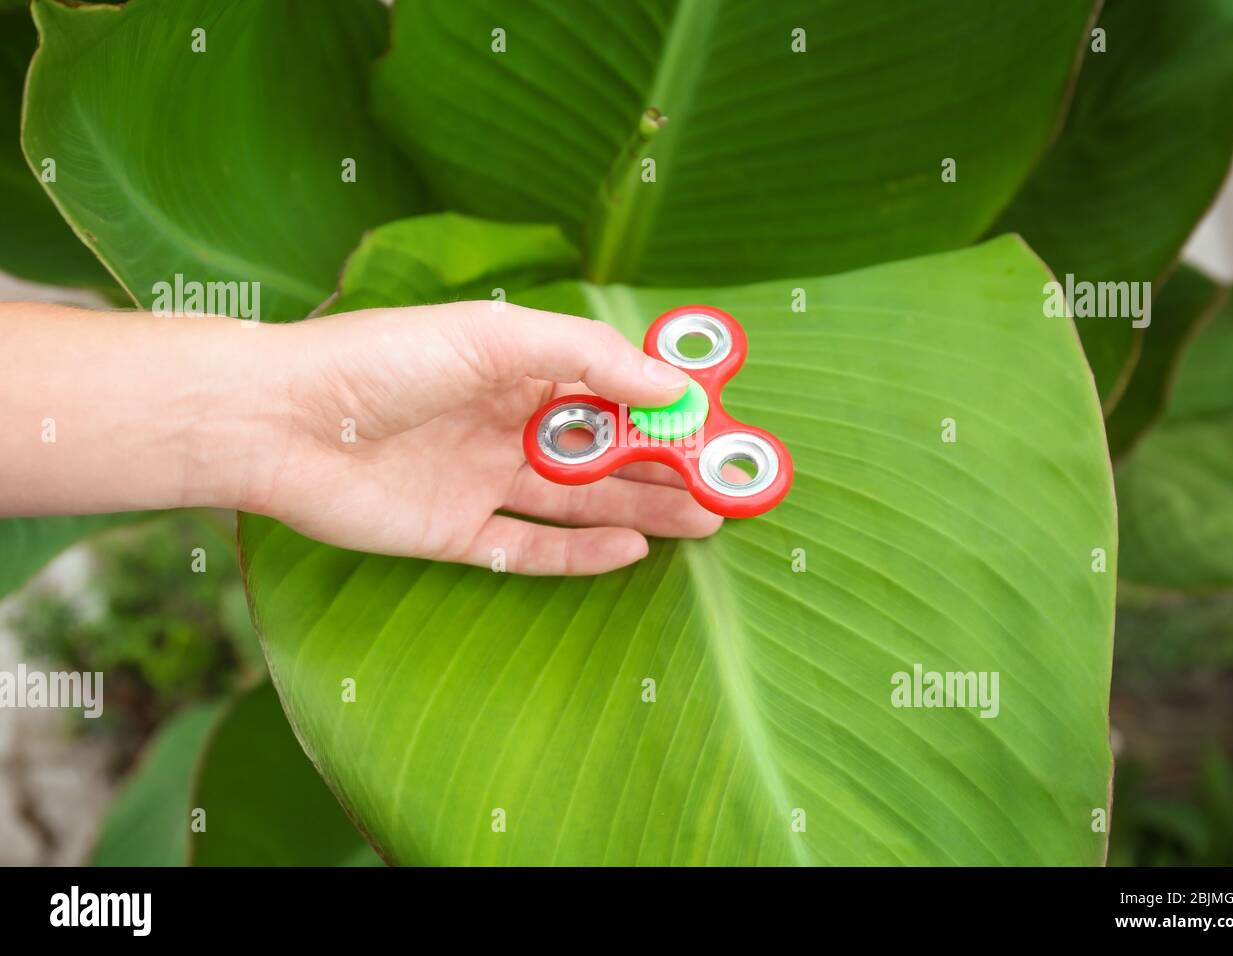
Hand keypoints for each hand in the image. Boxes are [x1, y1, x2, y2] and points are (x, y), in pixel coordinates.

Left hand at [251, 302, 723, 574]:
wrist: (278, 421)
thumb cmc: (384, 360)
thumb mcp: (495, 335)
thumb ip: (588, 357)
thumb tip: (674, 386)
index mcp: (514, 366)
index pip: (607, 387)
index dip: (661, 406)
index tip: (715, 424)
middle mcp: (502, 423)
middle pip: (601, 450)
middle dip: (663, 465)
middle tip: (725, 484)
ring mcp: (480, 480)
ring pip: (577, 501)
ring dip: (640, 507)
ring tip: (704, 518)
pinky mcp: (453, 533)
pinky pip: (528, 548)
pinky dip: (580, 553)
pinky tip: (632, 548)